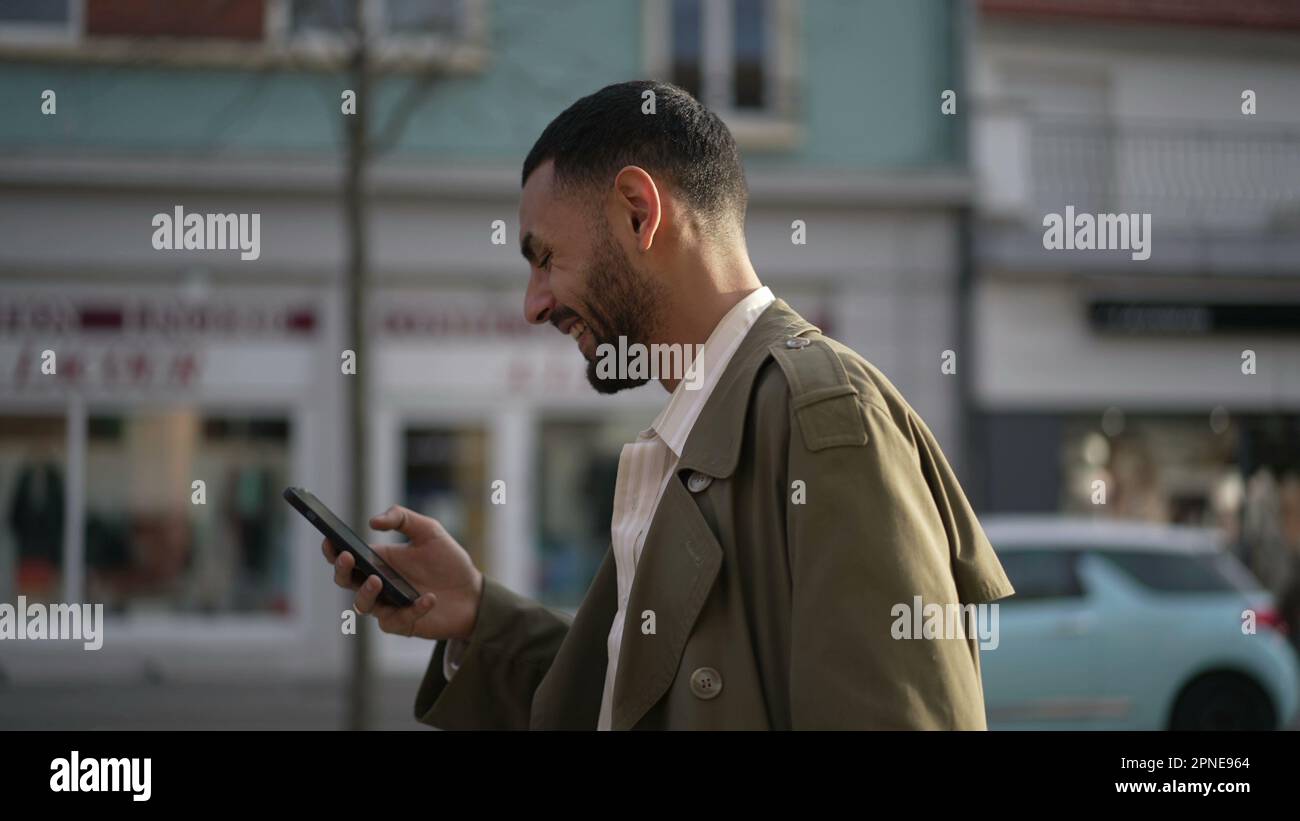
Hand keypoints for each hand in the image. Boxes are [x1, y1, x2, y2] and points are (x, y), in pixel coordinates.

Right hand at [321, 505, 483, 641]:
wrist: (472, 591)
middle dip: (341, 570)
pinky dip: (412, 609)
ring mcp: (388, 605)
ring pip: (363, 605)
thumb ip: (402, 518)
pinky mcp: (403, 623)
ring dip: (366, 593)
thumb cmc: (447, 560)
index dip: (332, 550)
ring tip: (378, 580)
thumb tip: (372, 522)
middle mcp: (378, 584)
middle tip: (347, 557)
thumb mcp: (429, 531)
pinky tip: (428, 598)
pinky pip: (397, 620)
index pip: (346, 557)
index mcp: (379, 560)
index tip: (329, 539)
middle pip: (345, 582)